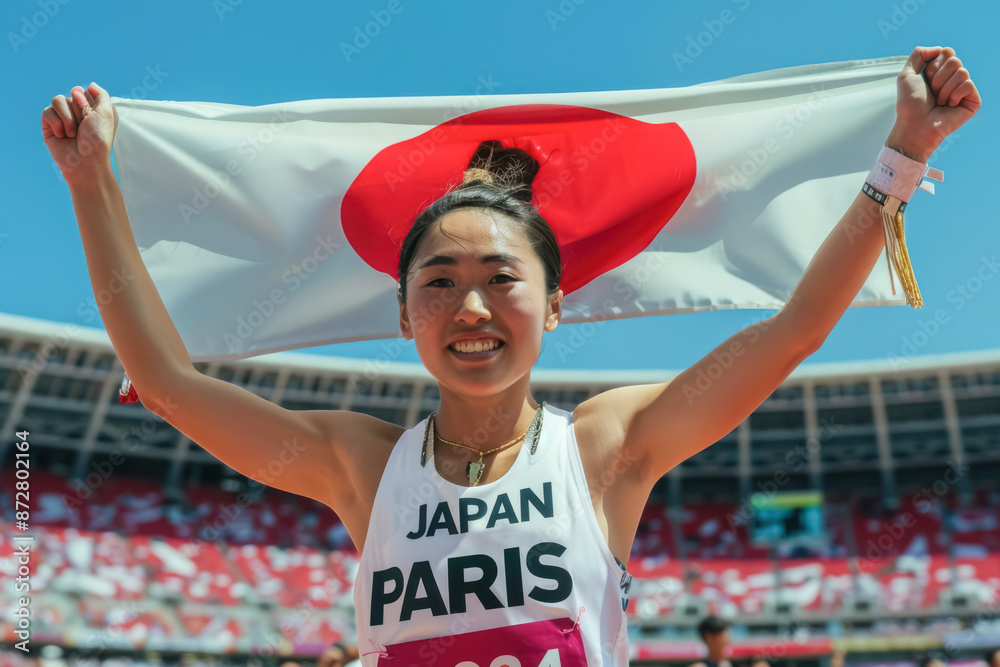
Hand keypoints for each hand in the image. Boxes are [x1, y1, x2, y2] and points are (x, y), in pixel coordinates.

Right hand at [42, 82, 118, 186]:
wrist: (85, 161)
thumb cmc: (98, 139)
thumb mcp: (107, 114)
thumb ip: (102, 95)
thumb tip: (90, 85)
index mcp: (92, 108)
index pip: (84, 91)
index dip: (88, 103)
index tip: (93, 118)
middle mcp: (77, 111)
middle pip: (71, 94)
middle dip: (79, 110)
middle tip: (83, 128)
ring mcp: (62, 117)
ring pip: (57, 100)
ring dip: (68, 118)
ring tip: (73, 133)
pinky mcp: (49, 125)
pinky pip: (47, 112)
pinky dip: (57, 124)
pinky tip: (62, 136)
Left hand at [887, 46, 980, 161]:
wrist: (915, 124)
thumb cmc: (910, 104)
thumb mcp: (906, 74)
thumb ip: (918, 54)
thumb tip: (939, 49)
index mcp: (940, 71)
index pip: (947, 52)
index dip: (934, 65)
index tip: (926, 78)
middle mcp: (953, 79)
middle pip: (955, 60)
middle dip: (938, 77)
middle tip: (932, 92)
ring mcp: (964, 89)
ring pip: (962, 72)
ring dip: (945, 88)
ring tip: (939, 101)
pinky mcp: (972, 100)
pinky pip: (969, 84)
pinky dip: (955, 94)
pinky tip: (949, 106)